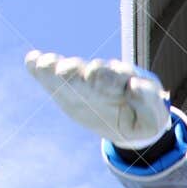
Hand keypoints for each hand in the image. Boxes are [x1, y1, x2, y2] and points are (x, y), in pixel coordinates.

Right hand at [24, 50, 171, 148]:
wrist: (129, 124)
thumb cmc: (144, 119)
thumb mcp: (154, 118)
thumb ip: (148, 102)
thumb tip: (134, 86)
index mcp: (125, 80)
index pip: (114, 76)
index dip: (105, 78)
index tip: (94, 78)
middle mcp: (102, 76)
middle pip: (86, 71)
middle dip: (77, 72)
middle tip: (63, 71)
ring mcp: (81, 82)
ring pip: (69, 73)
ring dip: (56, 69)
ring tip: (45, 65)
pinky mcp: (65, 90)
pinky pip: (51, 78)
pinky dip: (42, 69)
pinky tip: (32, 62)